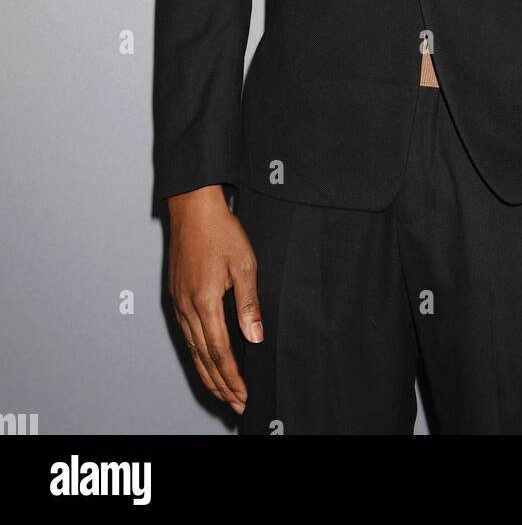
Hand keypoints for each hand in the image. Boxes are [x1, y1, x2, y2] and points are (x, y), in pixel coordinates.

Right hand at [166, 185, 263, 414]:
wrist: (192, 208)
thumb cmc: (220, 231)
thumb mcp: (244, 265)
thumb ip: (249, 304)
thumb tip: (255, 337)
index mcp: (204, 302)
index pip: (220, 352)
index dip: (232, 377)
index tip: (243, 394)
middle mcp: (187, 307)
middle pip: (202, 358)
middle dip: (219, 385)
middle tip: (235, 404)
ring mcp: (178, 303)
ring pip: (192, 350)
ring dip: (207, 374)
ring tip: (221, 392)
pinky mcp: (176, 296)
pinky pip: (186, 335)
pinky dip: (197, 355)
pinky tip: (205, 361)